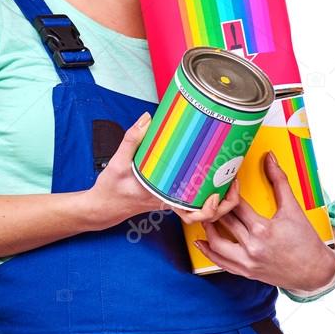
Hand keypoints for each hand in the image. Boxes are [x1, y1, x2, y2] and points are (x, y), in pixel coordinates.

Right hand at [90, 112, 240, 228]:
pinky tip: (209, 178)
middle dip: (225, 202)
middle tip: (232, 180)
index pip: (193, 212)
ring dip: (220, 200)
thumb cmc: (110, 189)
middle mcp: (170, 204)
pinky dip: (205, 195)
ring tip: (227, 180)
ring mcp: (171, 202)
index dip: (212, 205)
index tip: (219, 189)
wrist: (102, 206)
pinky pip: (193, 201)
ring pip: (203, 210)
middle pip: (207, 214)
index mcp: (161, 199)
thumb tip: (147, 119)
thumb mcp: (117, 163)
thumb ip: (132, 140)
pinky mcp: (169, 198)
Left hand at [193, 151, 334, 291]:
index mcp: (263, 229)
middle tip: (205, 195)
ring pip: (217, 242)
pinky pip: (221, 262)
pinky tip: (201, 241)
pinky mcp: (246, 272)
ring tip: (204, 214)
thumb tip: (269, 156)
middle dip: (215, 207)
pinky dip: (209, 252)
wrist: (317, 272)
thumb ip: (279, 181)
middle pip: (224, 221)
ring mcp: (248, 261)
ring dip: (207, 227)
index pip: (236, 204)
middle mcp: (252, 246)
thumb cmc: (306, 240)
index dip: (227, 191)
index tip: (220, 182)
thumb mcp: (294, 209)